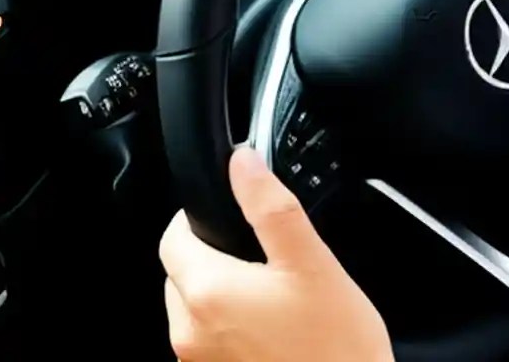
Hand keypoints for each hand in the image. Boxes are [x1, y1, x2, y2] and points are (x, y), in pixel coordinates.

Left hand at [160, 148, 392, 361]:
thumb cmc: (336, 346)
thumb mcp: (311, 262)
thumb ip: (271, 207)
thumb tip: (243, 163)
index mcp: (207, 293)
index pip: (171, 237)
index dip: (199, 218)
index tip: (233, 217)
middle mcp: (190, 332)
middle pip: (180, 273)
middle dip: (214, 258)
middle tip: (265, 261)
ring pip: (193, 308)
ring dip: (221, 295)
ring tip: (273, 298)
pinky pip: (209, 340)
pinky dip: (230, 327)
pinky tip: (271, 329)